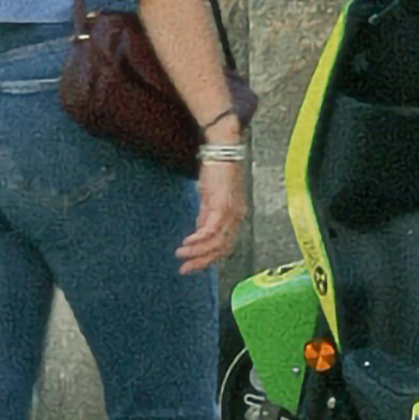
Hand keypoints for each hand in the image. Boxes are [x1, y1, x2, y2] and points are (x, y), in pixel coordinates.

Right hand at [180, 154, 246, 277]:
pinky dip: (198, 240)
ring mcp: (230, 213)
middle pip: (221, 250)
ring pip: (216, 243)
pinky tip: (186, 243)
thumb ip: (207, 215)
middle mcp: (237, 218)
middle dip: (202, 262)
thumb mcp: (211, 196)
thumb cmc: (217, 170)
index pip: (225, 246)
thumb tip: (199, 231)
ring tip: (181, 256)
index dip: (210, 258)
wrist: (222, 150)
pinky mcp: (221, 206)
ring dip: (197, 252)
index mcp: (236, 217)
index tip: (194, 265)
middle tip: (185, 270)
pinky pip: (210, 231)